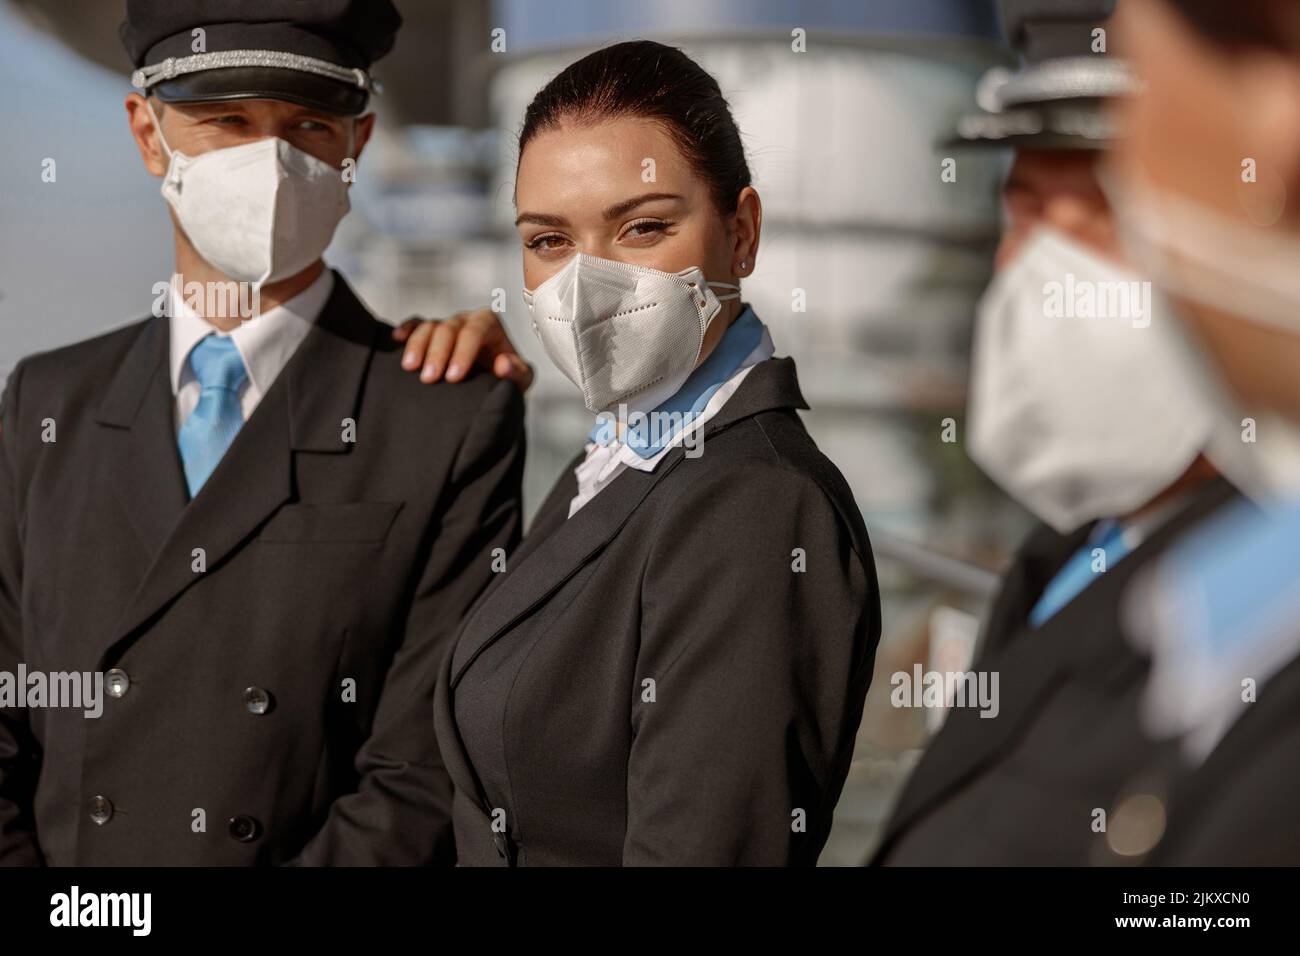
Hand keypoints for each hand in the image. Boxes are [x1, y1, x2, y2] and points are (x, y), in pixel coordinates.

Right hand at [393, 308, 534, 390]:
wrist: (490, 382)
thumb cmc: (507, 378)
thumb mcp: (521, 380)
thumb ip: (518, 373)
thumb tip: (503, 364)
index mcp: (489, 323)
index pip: (475, 331)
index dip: (463, 353)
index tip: (453, 378)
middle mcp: (465, 319)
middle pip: (448, 328)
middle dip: (438, 353)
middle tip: (429, 379)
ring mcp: (445, 324)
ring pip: (428, 326)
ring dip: (417, 345)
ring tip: (410, 368)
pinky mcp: (429, 331)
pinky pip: (415, 324)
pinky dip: (406, 329)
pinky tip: (396, 340)